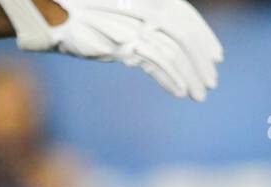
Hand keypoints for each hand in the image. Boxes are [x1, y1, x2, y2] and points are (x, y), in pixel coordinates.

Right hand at [4, 0, 222, 101]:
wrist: (53, 12)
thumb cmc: (84, 13)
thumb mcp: (119, 15)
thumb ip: (143, 24)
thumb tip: (163, 45)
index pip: (185, 15)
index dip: (204, 36)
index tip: (216, 57)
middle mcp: (143, 7)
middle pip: (184, 34)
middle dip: (202, 60)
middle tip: (212, 81)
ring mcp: (132, 24)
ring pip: (173, 51)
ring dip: (190, 75)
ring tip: (200, 94)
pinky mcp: (120, 43)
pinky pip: (153, 62)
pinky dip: (170, 78)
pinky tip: (181, 92)